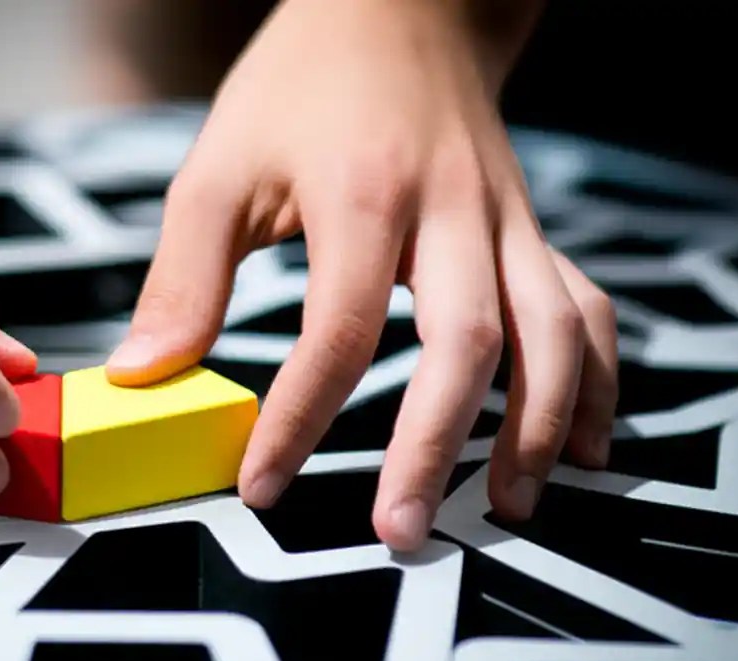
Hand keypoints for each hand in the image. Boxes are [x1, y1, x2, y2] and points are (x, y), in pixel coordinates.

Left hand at [106, 0, 617, 550]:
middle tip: (400, 530)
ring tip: (508, 507)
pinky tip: (580, 446)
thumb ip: (183, 279)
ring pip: (551, 334)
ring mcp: (505, 220)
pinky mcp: (531, 229)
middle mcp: (451, 211)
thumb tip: (143, 378)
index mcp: (362, 194)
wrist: (397, 9)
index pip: (337, 332)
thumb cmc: (297, 87)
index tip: (261, 487)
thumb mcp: (218, 168)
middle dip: (434, 449)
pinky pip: (584, 310)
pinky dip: (594, 382)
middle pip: (466, 347)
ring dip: (538, 429)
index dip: (299, 421)